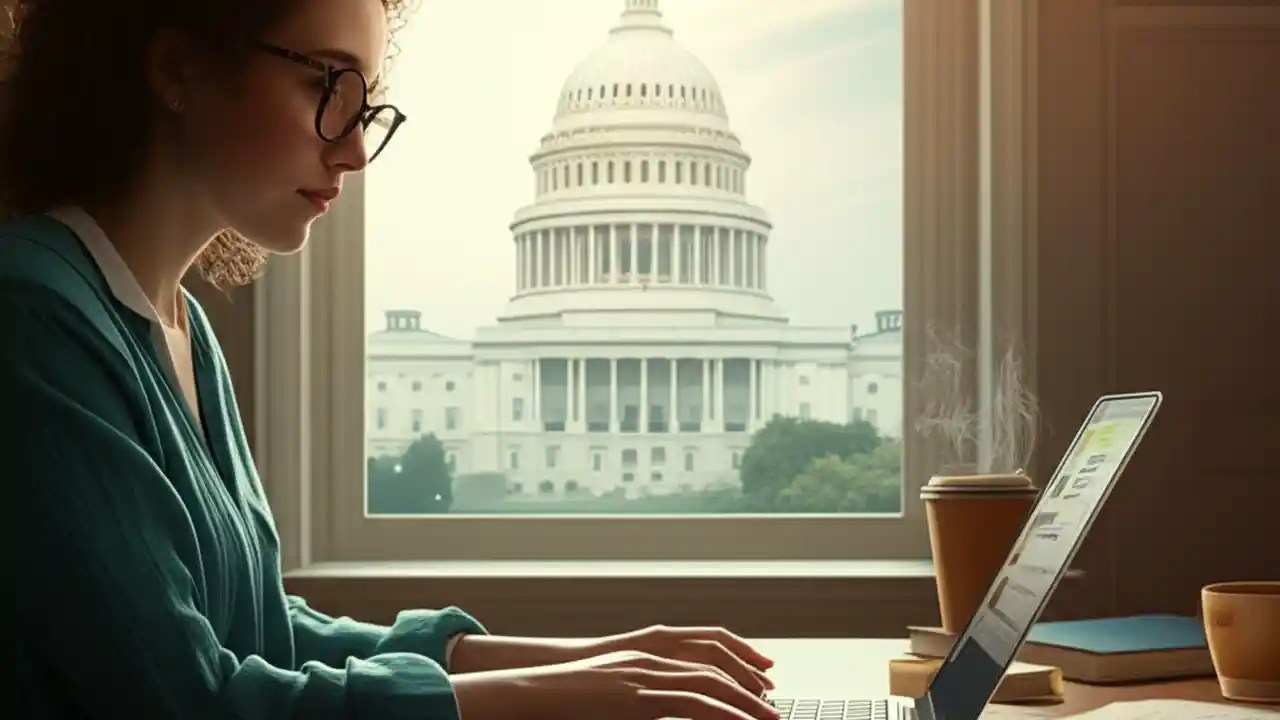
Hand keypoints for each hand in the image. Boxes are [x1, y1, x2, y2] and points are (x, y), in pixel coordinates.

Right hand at [451, 649, 780, 719]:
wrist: (535, 688)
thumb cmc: (569, 694)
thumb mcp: (615, 687)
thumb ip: (644, 691)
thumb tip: (662, 702)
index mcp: (648, 650)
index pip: (706, 647)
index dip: (740, 657)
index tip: (764, 675)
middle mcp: (651, 656)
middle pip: (715, 664)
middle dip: (749, 683)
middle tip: (775, 703)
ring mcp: (645, 673)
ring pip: (709, 683)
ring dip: (744, 701)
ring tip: (769, 717)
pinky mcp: (637, 695)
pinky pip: (690, 703)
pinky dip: (720, 712)